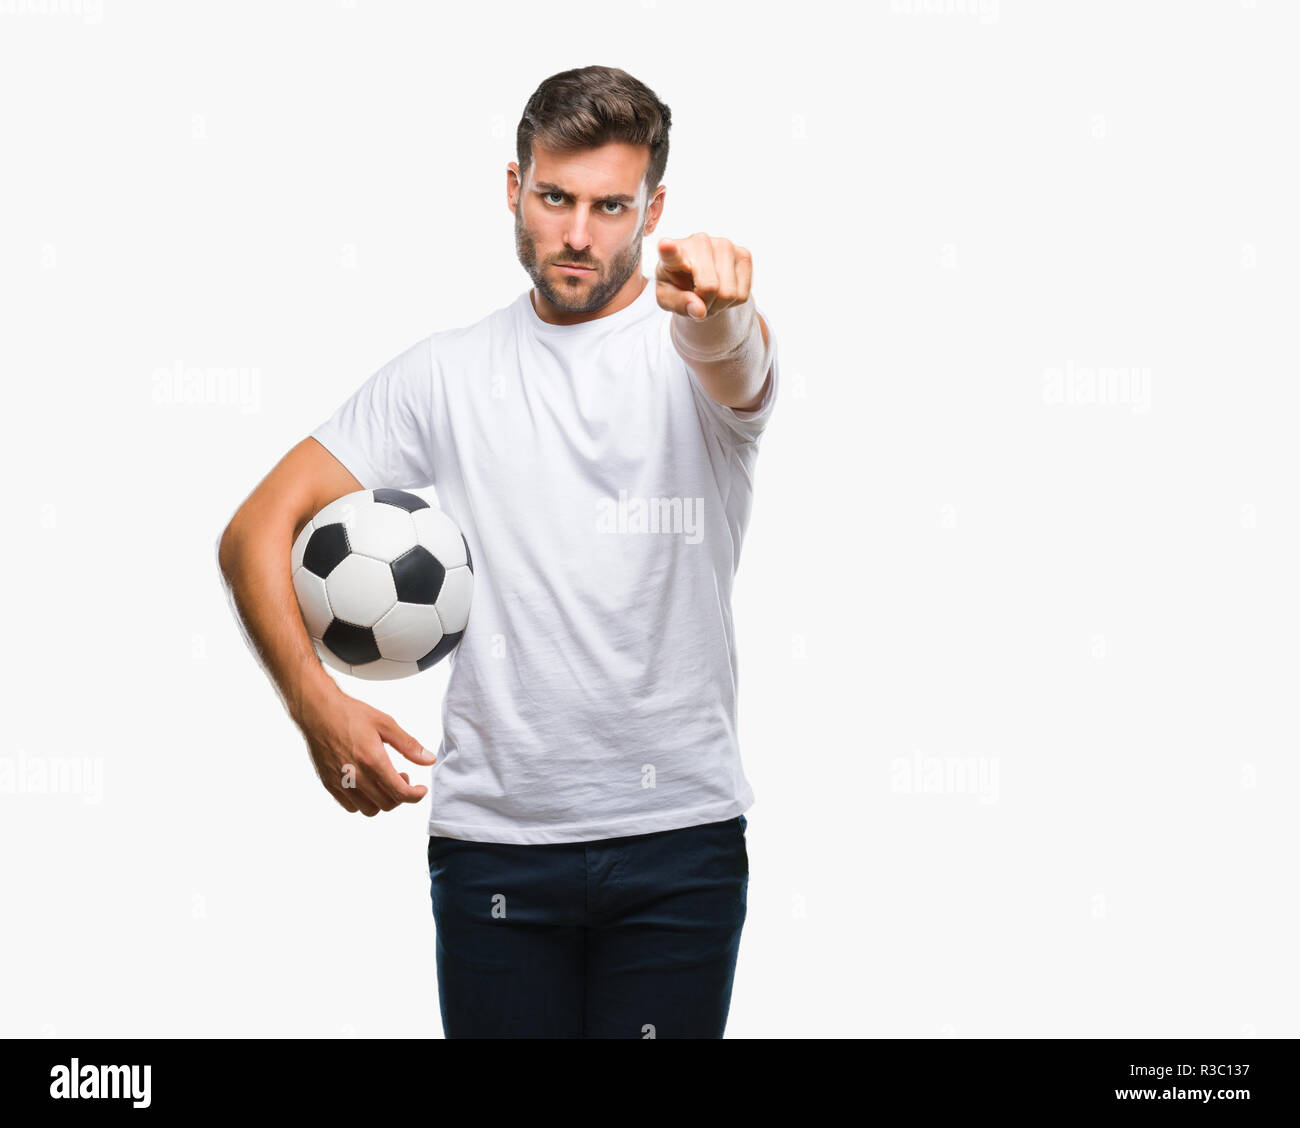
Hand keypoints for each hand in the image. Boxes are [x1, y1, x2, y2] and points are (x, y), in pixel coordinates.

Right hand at [295, 687, 432, 815]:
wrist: (318, 711)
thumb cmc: (350, 714)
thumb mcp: (385, 724)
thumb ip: (408, 745)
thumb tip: (428, 760)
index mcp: (372, 760)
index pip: (400, 793)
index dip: (416, 795)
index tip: (420, 790)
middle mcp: (355, 776)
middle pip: (387, 804)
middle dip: (400, 795)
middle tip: (402, 777)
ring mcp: (340, 782)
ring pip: (369, 810)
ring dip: (382, 800)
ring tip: (384, 781)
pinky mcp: (329, 784)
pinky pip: (350, 807)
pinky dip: (363, 801)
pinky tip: (367, 784)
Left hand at [656, 234, 752, 320]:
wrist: (698, 278)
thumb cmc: (677, 285)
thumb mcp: (668, 299)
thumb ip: (679, 304)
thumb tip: (700, 310)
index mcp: (672, 253)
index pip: (671, 252)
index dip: (668, 249)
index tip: (665, 245)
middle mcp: (699, 242)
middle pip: (710, 287)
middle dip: (705, 303)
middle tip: (696, 299)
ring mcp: (724, 245)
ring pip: (729, 293)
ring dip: (719, 304)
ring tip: (708, 294)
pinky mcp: (743, 254)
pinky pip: (742, 295)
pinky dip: (732, 302)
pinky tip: (722, 289)